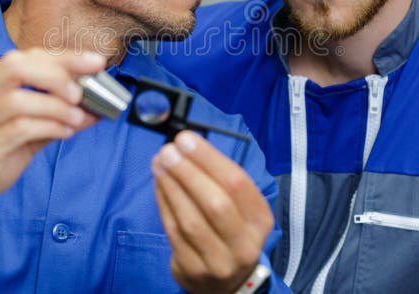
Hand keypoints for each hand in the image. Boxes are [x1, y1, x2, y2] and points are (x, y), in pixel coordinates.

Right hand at [0, 48, 105, 265]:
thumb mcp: (20, 134)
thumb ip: (52, 118)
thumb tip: (92, 109)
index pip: (24, 57)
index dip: (62, 57)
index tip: (95, 62)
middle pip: (16, 66)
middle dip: (57, 73)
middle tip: (81, 92)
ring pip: (18, 99)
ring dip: (56, 106)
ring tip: (76, 118)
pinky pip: (18, 129)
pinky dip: (49, 127)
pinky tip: (64, 132)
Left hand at [151, 131, 273, 292]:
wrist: (226, 283)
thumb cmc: (229, 231)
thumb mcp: (240, 208)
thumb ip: (219, 178)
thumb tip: (188, 145)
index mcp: (260, 220)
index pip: (237, 184)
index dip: (209, 159)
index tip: (187, 139)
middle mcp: (244, 244)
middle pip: (216, 203)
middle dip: (188, 172)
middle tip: (168, 150)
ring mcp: (219, 262)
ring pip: (191, 220)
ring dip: (172, 186)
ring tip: (159, 163)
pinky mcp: (192, 270)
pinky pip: (174, 232)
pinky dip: (164, 204)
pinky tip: (159, 184)